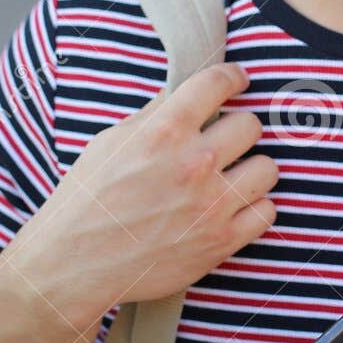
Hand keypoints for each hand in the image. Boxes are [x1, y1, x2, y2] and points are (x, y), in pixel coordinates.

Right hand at [13, 62, 277, 331]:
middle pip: (251, 124)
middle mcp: (195, 162)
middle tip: (225, 140)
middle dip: (238, 129)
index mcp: (164, 131)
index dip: (232, 78)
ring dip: (252, 169)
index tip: (236, 81)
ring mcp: (212, 203)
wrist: (74, 264)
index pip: (218, 82)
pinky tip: (234, 208)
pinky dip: (254, 208)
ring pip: (268, 168)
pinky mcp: (221, 240)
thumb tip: (184, 91)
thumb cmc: (86, 200)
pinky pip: (267, 211)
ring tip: (233, 176)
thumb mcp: (110, 141)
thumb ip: (154, 115)